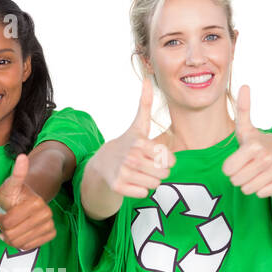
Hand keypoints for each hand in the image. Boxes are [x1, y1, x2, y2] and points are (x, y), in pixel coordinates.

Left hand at [0, 153, 54, 248]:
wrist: (28, 200)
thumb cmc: (15, 193)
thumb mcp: (11, 184)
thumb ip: (17, 174)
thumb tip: (22, 157)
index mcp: (37, 203)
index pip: (8, 222)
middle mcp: (47, 214)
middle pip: (13, 234)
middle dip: (2, 229)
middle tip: (0, 222)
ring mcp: (50, 225)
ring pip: (19, 243)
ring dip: (9, 237)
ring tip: (7, 228)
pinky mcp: (51, 234)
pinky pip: (29, 246)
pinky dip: (19, 242)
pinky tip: (17, 233)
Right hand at [92, 75, 169, 198]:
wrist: (101, 164)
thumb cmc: (126, 144)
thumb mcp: (137, 125)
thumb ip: (145, 103)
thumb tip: (147, 78)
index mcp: (140, 143)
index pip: (170, 160)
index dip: (166, 160)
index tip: (154, 156)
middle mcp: (131, 157)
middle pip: (163, 174)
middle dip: (158, 172)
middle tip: (146, 166)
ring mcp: (123, 172)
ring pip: (154, 185)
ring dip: (150, 181)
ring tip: (139, 173)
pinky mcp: (118, 186)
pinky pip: (143, 194)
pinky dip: (140, 190)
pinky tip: (131, 181)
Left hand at [222, 85, 271, 197]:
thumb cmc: (260, 146)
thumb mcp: (248, 130)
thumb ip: (242, 110)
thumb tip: (244, 85)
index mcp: (253, 145)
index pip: (227, 170)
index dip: (230, 168)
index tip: (240, 160)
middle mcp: (266, 157)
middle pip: (235, 181)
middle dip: (239, 177)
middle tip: (249, 167)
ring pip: (247, 189)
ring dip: (250, 184)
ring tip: (258, 173)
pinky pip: (260, 194)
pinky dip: (262, 190)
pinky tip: (267, 179)